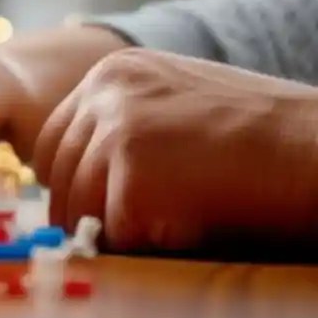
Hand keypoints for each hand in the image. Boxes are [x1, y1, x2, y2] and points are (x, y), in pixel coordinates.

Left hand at [32, 49, 317, 253]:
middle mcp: (106, 90)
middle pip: (57, 176)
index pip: (54, 141)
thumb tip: (78, 181)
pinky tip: (185, 230)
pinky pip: (114, 230)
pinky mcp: (134, 170)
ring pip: (79, 207)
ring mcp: (116, 127)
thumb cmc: (264, 141)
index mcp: (114, 72)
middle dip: (82, 213)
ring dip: (115, 232)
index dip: (69, 183)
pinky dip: (143, 245)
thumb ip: (126, 128)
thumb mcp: (179, 107)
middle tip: (120, 234)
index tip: (92, 208)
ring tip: (169, 226)